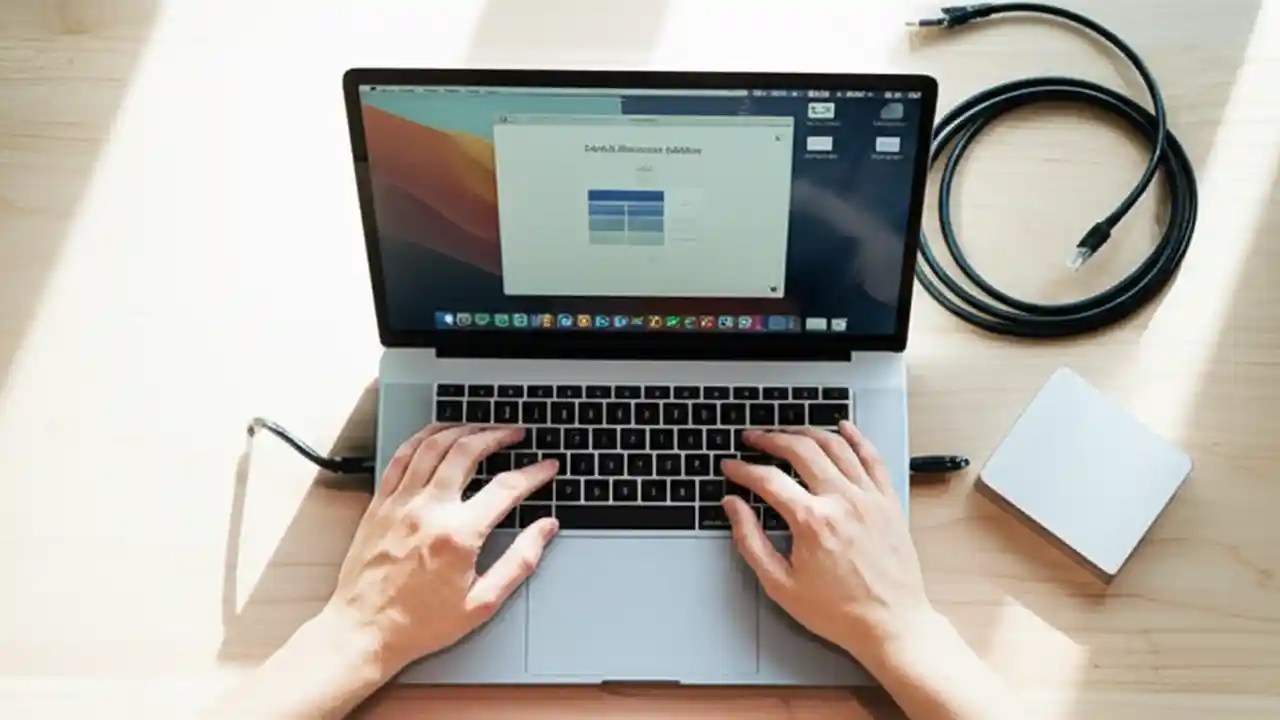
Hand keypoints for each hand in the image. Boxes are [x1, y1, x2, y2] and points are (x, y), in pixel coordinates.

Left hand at [326, 424, 558, 673]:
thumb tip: (545, 530)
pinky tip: (437, 434)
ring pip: (433, 445)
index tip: (547, 466)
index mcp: (459, 535)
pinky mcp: (379, 504)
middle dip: (498, 435)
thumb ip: (520, 561)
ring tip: (481, 427)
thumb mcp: (482, 602)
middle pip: (468, 451)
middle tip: (515, 433)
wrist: (364, 631)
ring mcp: (400, 503)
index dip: (534, 473)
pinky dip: (422, 437)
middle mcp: (429, 510)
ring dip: (462, 428)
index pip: (507, 488)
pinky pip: (402, 456)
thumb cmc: (419, 623)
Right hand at [722, 421, 930, 662]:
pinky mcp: (888, 502)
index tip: (731, 466)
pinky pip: (872, 457)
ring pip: (835, 446)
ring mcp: (869, 498)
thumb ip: (751, 541)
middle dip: (771, 439)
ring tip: (788, 431)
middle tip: (754, 438)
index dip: (743, 469)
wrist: (891, 624)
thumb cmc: (839, 611)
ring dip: (806, 431)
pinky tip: (843, 427)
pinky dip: (856, 437)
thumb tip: (734, 507)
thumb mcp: (781, 585)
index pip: (768, 480)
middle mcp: (842, 502)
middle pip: (801, 450)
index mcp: (812, 522)